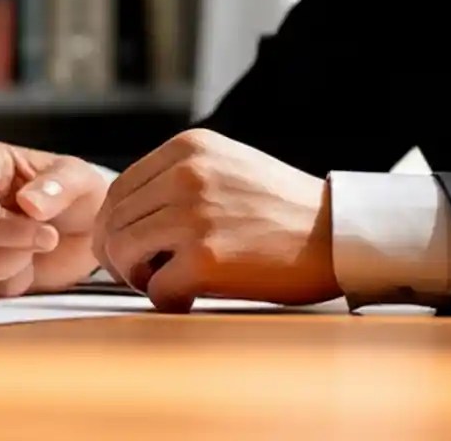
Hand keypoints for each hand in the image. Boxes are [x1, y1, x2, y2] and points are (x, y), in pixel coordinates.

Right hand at [0, 142, 109, 295]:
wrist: (83, 233)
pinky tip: (31, 263)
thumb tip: (29, 203)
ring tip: (44, 242)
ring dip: (20, 259)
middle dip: (11, 235)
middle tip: (50, 234)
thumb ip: (58, 185)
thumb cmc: (73, 194)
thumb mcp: (80, 177)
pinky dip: (19, 280)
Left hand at [95, 130, 339, 312]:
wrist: (337, 233)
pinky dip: (166, 299)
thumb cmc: (282, 208)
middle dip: (117, 255)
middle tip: (137, 274)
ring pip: (123, 251)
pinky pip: (156, 288)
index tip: (126, 247)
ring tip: (162, 283)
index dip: (114, 225)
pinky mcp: (205, 258)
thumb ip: (176, 178)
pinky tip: (188, 297)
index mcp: (186, 149)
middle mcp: (185, 176)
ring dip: (136, 276)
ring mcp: (193, 215)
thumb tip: (126, 216)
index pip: (117, 189)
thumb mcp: (224, 166)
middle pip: (113, 221)